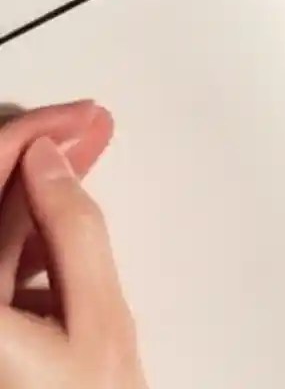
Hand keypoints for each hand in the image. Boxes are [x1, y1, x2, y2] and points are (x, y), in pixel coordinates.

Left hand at [0, 102, 146, 387]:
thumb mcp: (100, 323)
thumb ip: (78, 235)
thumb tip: (54, 165)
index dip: (25, 138)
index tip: (72, 120)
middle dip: (29, 152)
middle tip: (82, 125)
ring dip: (30, 186)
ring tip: (81, 151)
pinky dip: (25, 226)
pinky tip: (59, 206)